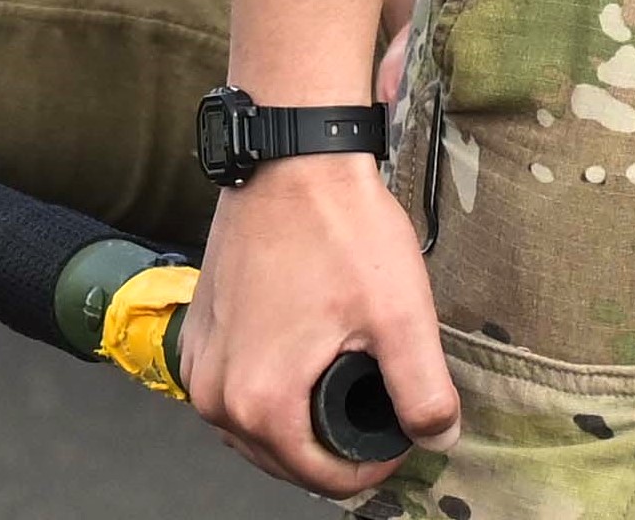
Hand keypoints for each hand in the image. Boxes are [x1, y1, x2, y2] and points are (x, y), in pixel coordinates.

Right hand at [186, 155, 457, 492]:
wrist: (292, 156)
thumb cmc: (338, 227)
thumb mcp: (400, 315)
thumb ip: (424, 390)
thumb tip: (438, 438)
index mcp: (259, 400)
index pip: (320, 477)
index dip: (370, 469)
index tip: (401, 438)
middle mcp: (214, 391)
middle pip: (281, 459)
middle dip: (331, 451)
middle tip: (378, 416)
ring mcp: (197, 361)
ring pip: (253, 429)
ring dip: (297, 426)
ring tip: (343, 394)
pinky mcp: (196, 332)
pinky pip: (231, 390)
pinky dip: (266, 393)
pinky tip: (302, 369)